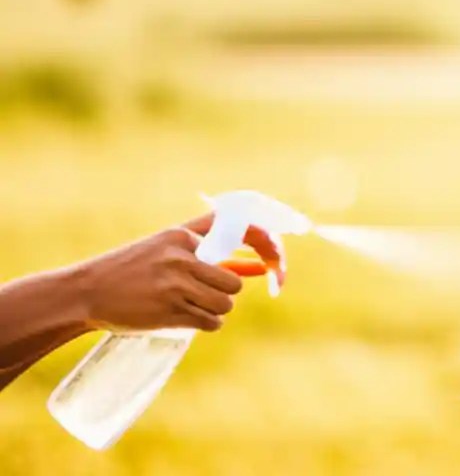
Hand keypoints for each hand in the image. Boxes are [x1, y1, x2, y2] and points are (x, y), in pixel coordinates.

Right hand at [74, 215, 279, 331]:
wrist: (86, 291)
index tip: (279, 265)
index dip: (270, 248)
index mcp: (183, 234)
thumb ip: (216, 257)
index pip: (243, 230)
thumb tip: (260, 267)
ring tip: (188, 306)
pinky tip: (183, 318)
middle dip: (224, 294)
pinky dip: (204, 323)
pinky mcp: (169, 309)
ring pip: (225, 304)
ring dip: (213, 310)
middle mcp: (182, 255)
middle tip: (201, 295)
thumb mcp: (172, 252)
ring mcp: (175, 283)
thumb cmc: (134, 270)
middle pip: (234, 283)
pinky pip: (211, 322)